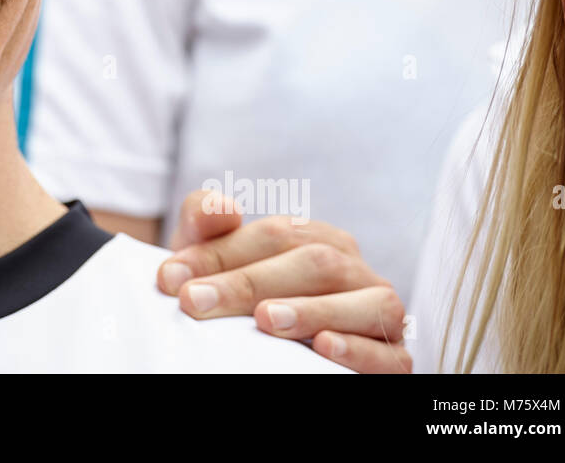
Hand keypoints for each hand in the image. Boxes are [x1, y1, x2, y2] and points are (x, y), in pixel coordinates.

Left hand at [156, 190, 411, 372]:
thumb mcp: (214, 258)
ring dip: (313, 310)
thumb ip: (206, 222)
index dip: (218, 255)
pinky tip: (324, 348)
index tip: (171, 278)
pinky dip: (360, 350)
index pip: (270, 236)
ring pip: (362, 302)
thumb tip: (220, 207)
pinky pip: (391, 354)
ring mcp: (376, 309)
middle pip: (312, 263)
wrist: (265, 347)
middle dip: (249, 283)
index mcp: (313, 238)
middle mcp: (350, 269)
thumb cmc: (238, 295)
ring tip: (266, 320)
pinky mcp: (393, 357)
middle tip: (197, 302)